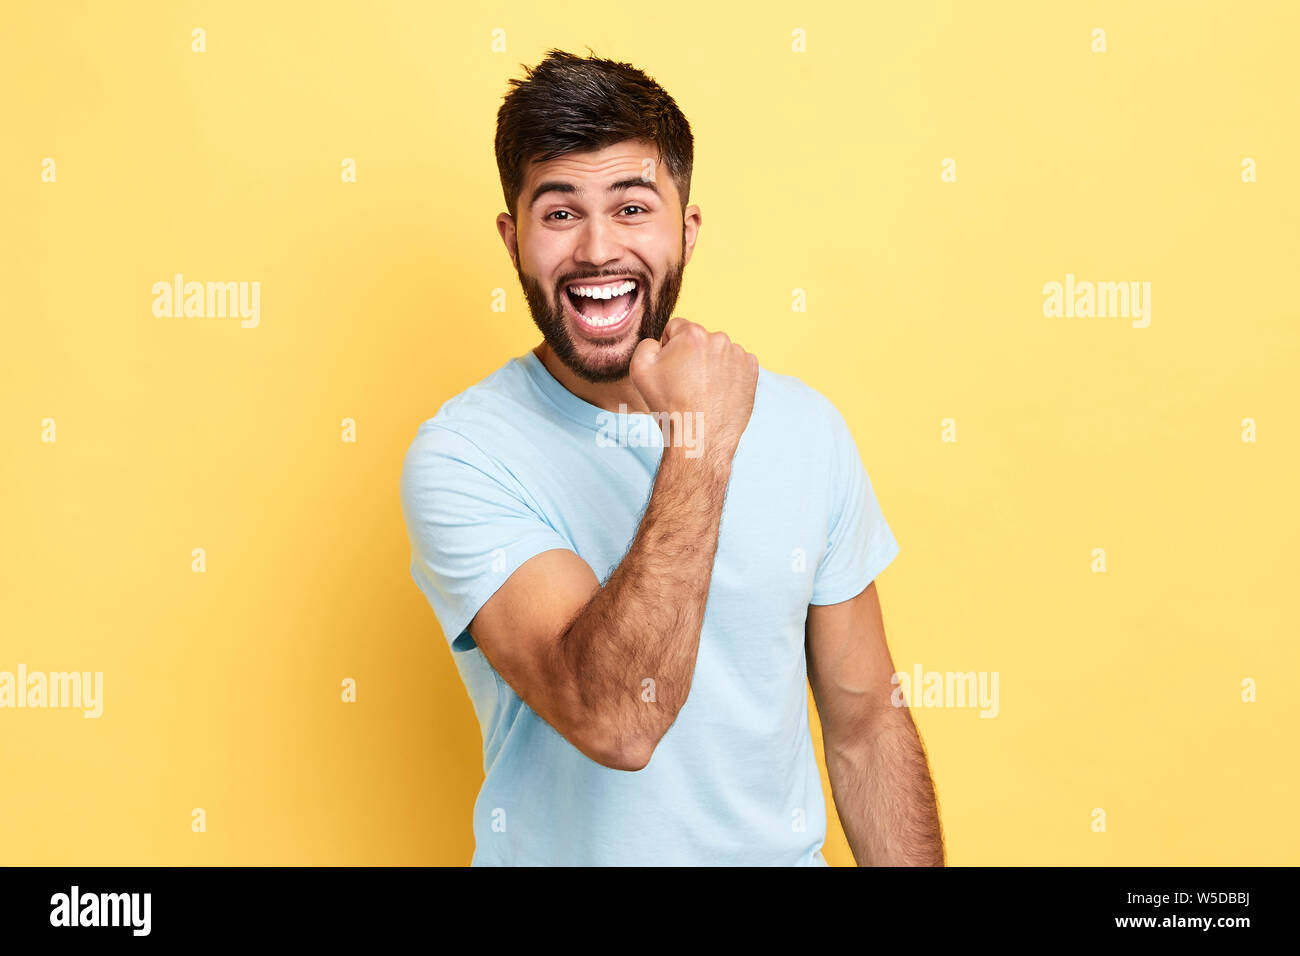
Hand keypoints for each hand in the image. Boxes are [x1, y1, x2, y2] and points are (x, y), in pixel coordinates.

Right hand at [629, 318, 758, 460]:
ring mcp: (739, 355)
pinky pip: (735, 365)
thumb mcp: (640, 370)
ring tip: (703, 391)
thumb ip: (646, 344)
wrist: (700, 439)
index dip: (668, 349)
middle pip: (698, 339)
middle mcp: (719, 339)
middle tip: (686, 384)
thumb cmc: (669, 407)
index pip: (675, 328)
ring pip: (718, 352)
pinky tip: (718, 393)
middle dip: (691, 355)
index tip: (671, 370)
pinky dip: (728, 375)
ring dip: (710, 364)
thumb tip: (659, 341)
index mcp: (693, 334)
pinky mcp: (752, 371)